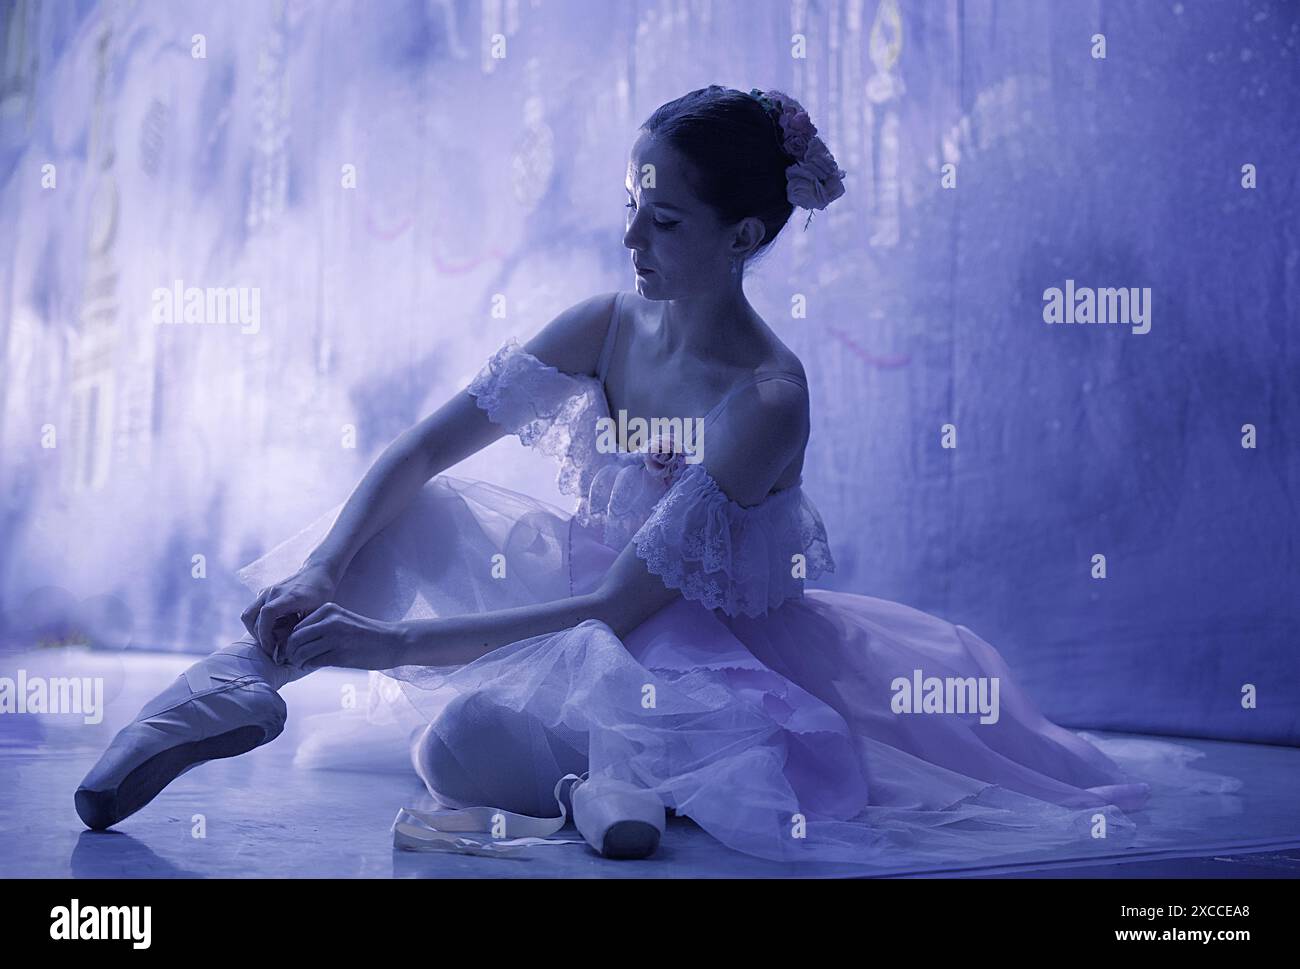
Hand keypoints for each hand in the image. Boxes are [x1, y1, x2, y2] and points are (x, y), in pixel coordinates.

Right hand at [241, 563, 337, 660]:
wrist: (317, 572)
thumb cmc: (321, 594)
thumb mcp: (316, 614)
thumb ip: (301, 631)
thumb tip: (286, 654)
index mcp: (289, 596)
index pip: (267, 613)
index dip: (266, 634)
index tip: (272, 649)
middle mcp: (273, 592)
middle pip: (252, 617)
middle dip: (261, 637)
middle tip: (273, 649)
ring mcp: (266, 592)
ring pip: (248, 615)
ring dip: (257, 631)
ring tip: (273, 639)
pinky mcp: (263, 594)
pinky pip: (253, 612)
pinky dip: (259, 624)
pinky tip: (276, 628)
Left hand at [281, 602, 406, 670]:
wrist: (393, 641)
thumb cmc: (368, 634)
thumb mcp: (343, 620)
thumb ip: (322, 626)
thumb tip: (297, 641)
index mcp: (329, 610)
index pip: (297, 626)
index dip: (291, 640)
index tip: (292, 649)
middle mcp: (330, 621)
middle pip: (295, 639)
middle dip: (289, 652)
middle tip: (291, 659)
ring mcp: (335, 638)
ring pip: (301, 652)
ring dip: (297, 661)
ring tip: (302, 663)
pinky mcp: (340, 654)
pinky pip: (313, 662)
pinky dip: (308, 665)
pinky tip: (312, 665)